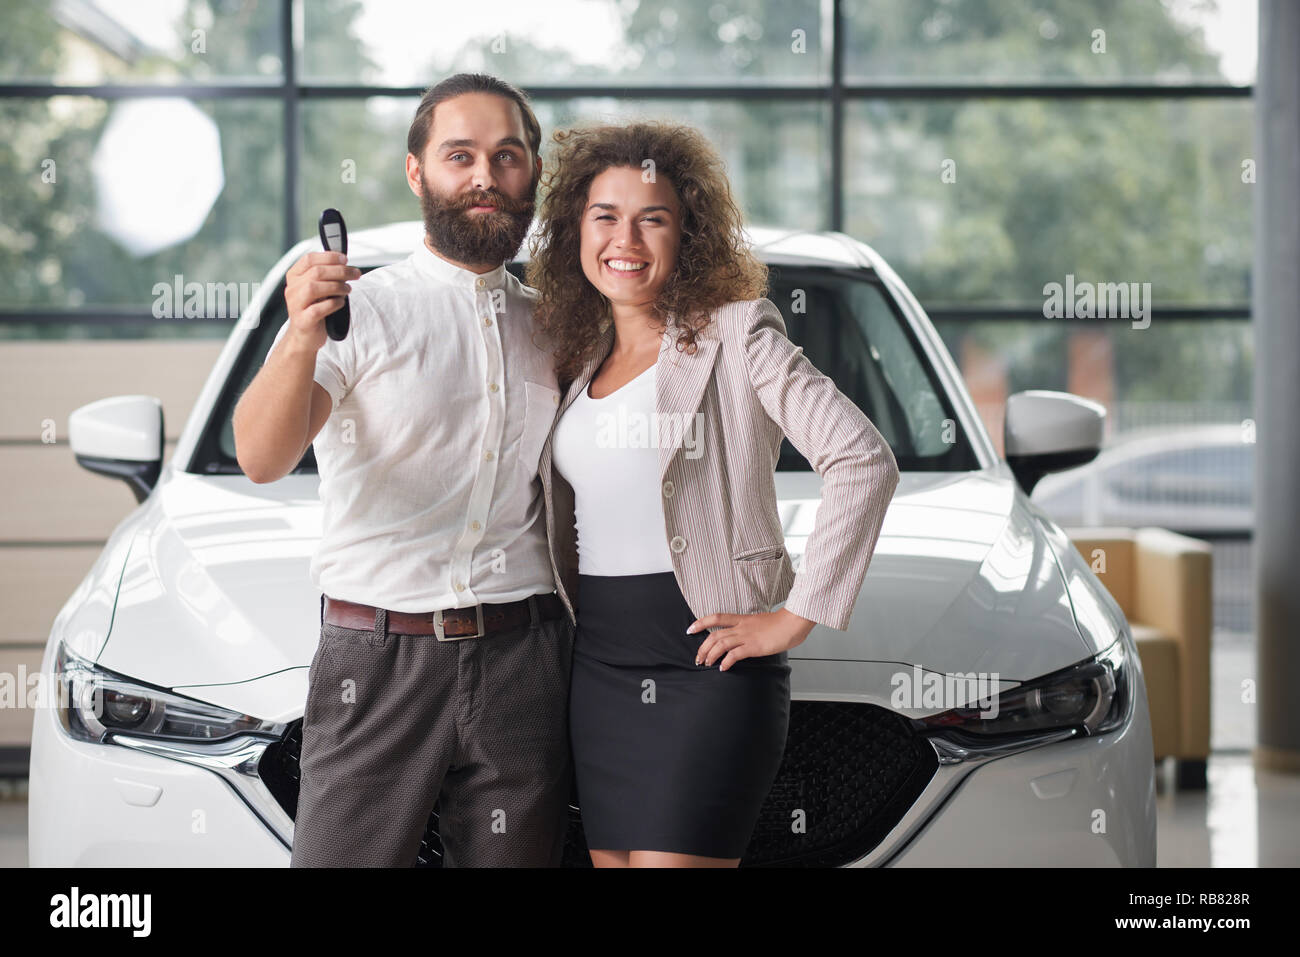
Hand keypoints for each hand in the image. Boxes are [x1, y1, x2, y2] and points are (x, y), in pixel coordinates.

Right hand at [283, 251, 360, 350]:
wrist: (304, 336)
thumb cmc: (314, 309)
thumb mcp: (318, 289)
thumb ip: (326, 276)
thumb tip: (345, 264)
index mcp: (294, 277)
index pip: (309, 259)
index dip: (329, 257)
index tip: (346, 259)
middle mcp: (292, 289)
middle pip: (316, 272)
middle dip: (340, 271)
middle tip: (355, 274)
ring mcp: (295, 305)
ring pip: (314, 288)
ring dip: (336, 286)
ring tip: (347, 289)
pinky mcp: (303, 321)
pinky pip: (318, 309)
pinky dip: (333, 304)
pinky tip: (340, 303)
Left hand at [688, 608, 815, 671]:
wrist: (793, 622)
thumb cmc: (782, 623)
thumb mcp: (762, 623)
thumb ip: (752, 629)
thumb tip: (747, 638)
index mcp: (742, 619)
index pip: (716, 617)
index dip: (701, 622)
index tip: (691, 629)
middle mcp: (742, 627)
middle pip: (714, 634)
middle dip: (702, 646)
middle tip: (698, 657)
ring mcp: (747, 636)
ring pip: (721, 644)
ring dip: (710, 654)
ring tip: (706, 663)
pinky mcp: (754, 647)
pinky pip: (735, 654)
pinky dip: (726, 662)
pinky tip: (723, 668)